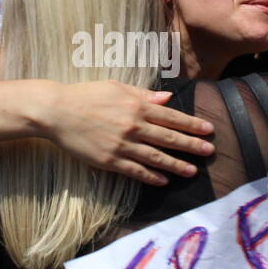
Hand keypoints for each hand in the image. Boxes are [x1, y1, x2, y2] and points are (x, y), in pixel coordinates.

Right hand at [42, 81, 215, 185]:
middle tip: (209, 151)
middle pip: (169, 138)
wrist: (57, 112)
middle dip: (191, 145)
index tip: (208, 130)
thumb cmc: (86, 95)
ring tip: (192, 171)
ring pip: (156, 157)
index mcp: (136, 105)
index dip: (192, 124)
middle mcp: (133, 126)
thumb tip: (167, 98)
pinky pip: (135, 171)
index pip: (171, 117)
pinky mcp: (109, 160)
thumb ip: (143, 94)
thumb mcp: (116, 87)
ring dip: (176, 165)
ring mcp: (122, 145)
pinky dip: (151, 177)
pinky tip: (163, 181)